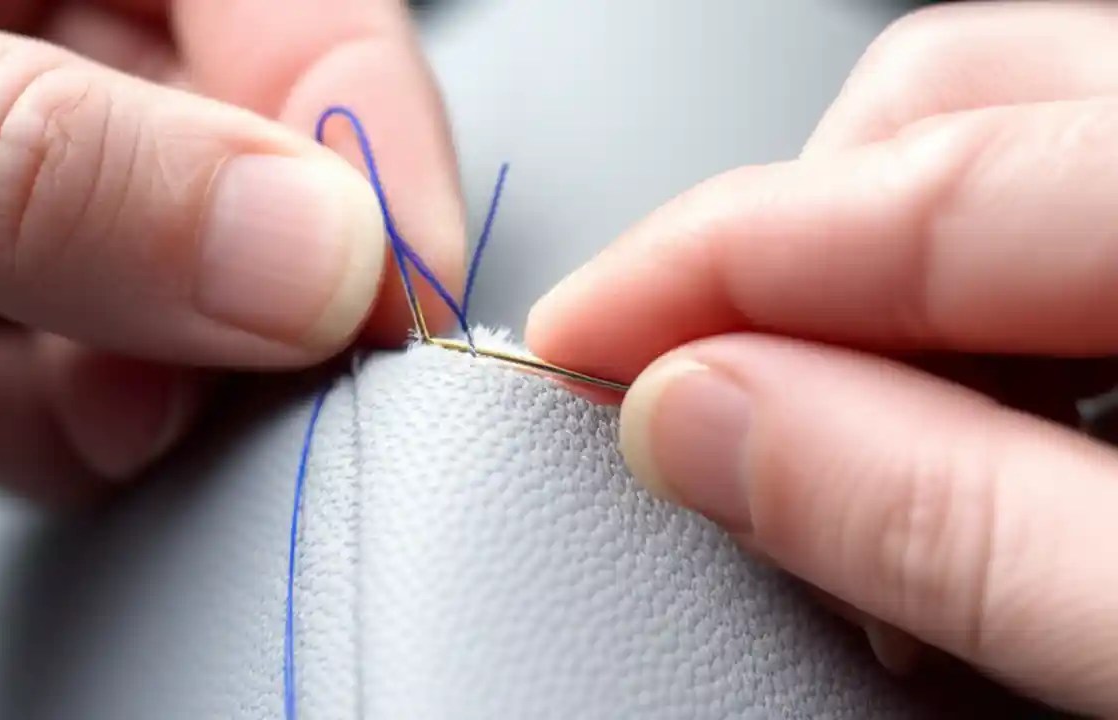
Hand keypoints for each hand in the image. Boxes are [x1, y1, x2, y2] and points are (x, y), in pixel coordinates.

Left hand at [0, 0, 461, 501]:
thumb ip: (45, 161)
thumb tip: (302, 254)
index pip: (282, 5)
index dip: (368, 128)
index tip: (402, 284)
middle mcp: (17, 65)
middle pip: (247, 165)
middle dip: (283, 284)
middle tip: (311, 364)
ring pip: (171, 303)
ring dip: (186, 383)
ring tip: (158, 406)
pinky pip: (58, 402)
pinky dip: (83, 441)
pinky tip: (82, 438)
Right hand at [528, 2, 1117, 714]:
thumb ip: (947, 521)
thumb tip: (698, 420)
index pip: (921, 181)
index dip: (705, 268)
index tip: (571, 348)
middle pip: (943, 107)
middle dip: (778, 257)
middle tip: (706, 419)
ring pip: (997, 146)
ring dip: (866, 303)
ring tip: (846, 484)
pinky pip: (1060, 219)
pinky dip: (963, 327)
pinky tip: (962, 452)